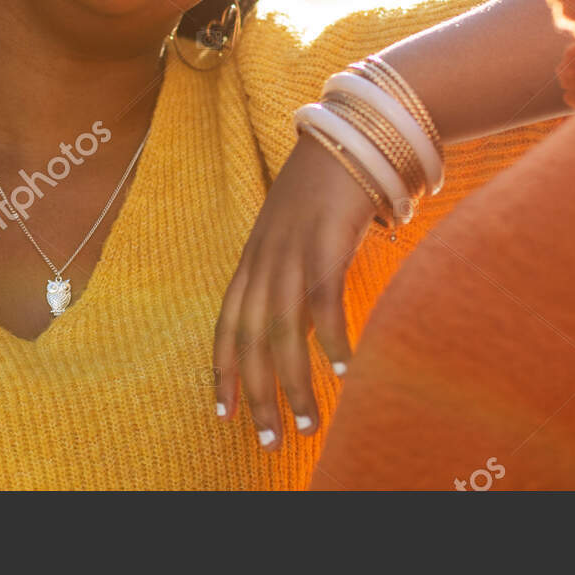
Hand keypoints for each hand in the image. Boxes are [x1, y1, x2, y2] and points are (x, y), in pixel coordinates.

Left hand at [213, 131, 378, 450]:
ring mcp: (293, 251)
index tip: (224, 414)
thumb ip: (296, 274)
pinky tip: (343, 370)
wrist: (352, 134)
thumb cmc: (332, 187)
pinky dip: (331, 339)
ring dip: (295, 383)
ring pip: (282, 332)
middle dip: (257, 394)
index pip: (226, 325)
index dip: (222, 372)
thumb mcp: (301, 234)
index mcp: (254, 259)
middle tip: (270, 440)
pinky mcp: (327, 242)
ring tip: (308, 423)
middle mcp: (265, 259)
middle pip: (249, 340)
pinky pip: (324, 301)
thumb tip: (307, 322)